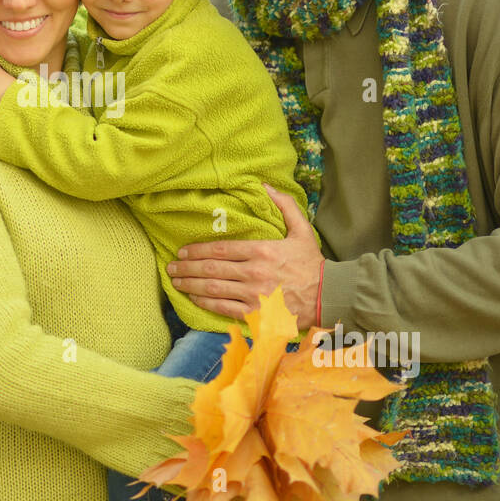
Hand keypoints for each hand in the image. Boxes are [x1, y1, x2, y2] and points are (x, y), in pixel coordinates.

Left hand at [167, 184, 322, 327]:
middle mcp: (254, 273)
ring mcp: (253, 295)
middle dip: (187, 268)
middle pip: (211, 269)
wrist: (328, 297)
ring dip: (190, 285)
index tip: (183, 251)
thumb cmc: (312, 265)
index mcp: (262, 251)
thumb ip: (284, 206)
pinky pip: (223, 308)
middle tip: (171, 266)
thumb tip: (266, 186)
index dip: (198, 251)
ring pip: (213, 289)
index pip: (221, 249)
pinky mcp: (255, 314)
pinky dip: (205, 303)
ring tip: (176, 281)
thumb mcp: (301, 230)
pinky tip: (193, 298)